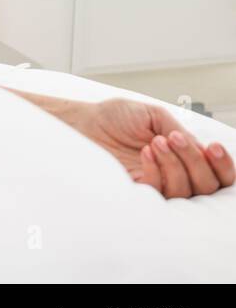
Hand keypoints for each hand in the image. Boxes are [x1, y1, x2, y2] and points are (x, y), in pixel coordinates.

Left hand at [73, 98, 233, 197]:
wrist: (85, 122)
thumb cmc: (116, 117)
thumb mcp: (154, 116)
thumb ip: (179, 131)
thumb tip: (201, 150)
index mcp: (185, 156)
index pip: (218, 173)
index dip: (224, 165)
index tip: (213, 148)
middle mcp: (176, 174)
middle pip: (208, 185)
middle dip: (195, 161)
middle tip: (174, 138)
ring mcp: (157, 185)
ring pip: (185, 190)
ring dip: (174, 163)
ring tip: (155, 141)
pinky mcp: (136, 192)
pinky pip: (158, 191)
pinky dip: (156, 170)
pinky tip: (145, 152)